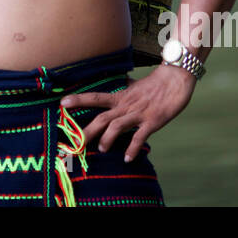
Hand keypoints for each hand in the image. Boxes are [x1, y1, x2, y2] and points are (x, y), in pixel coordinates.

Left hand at [60, 63, 196, 161]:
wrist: (176, 78)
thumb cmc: (155, 83)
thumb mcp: (134, 86)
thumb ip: (122, 89)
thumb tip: (116, 86)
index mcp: (120, 96)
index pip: (95, 98)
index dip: (79, 100)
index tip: (62, 103)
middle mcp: (126, 105)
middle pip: (102, 118)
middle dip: (87, 131)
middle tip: (74, 144)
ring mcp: (139, 113)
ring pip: (117, 127)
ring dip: (107, 139)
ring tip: (101, 150)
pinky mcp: (153, 121)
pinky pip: (140, 136)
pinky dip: (133, 148)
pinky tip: (127, 158)